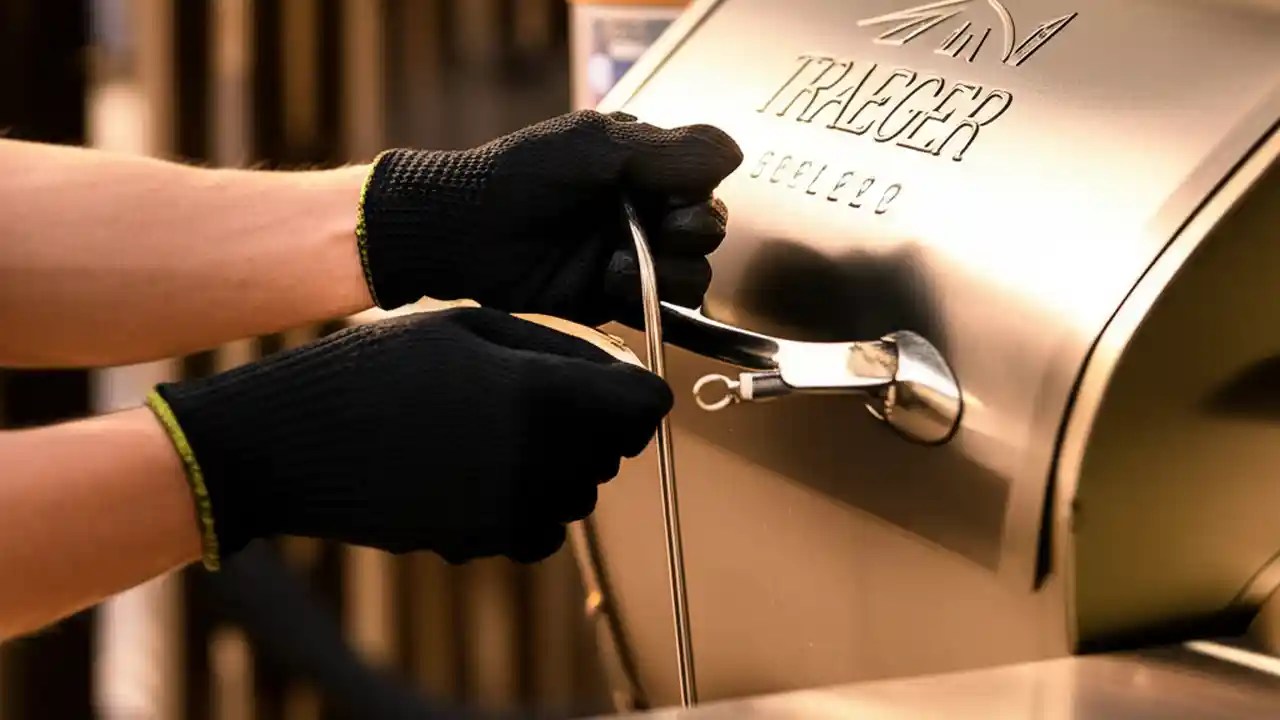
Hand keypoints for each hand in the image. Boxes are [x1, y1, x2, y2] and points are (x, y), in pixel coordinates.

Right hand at [146, 308, 672, 567]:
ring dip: (561, 463)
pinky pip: (544, 530)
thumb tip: (620, 371)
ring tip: (493, 427)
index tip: (614, 382)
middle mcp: (537, 460)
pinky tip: (480, 471)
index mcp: (539, 393)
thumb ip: (558, 346)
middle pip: (616, 450)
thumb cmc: (375, 365)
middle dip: (592, 422)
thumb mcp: (468, 324)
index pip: (645, 405)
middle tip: (530, 393)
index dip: (636, 390)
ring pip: (582, 491)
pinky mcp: (483, 544)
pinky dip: (530, 504)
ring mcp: (510, 510)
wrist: (290, 442)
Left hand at [356, 110, 743, 324]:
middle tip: (664, 227)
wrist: (466, 232)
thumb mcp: (599, 147)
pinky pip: (661, 309)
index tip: (676, 194)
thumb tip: (734, 153)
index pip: (704, 183)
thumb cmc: (523, 176)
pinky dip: (647, 296)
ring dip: (670, 269)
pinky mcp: (614, 300)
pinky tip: (611, 280)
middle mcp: (643, 211)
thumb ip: (670, 151)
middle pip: (708, 231)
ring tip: (621, 260)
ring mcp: (632, 257)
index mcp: (643, 166)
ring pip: (694, 275)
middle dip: (693, 231)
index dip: (700, 194)